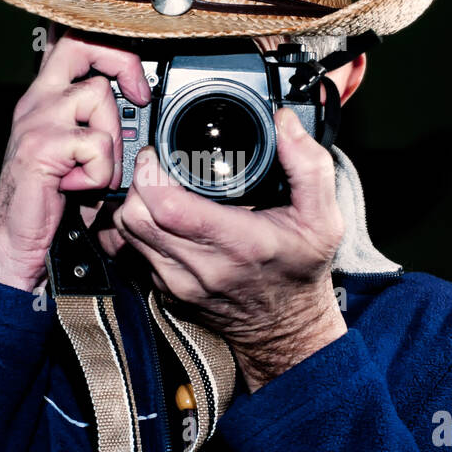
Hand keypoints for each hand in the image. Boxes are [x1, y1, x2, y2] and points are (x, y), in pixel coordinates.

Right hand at [0, 30, 150, 291]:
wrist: (14, 241)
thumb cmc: (47, 204)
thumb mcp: (76, 157)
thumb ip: (98, 128)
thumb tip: (138, 114)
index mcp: (45, 99)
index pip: (71, 45)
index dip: (110, 50)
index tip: (135, 83)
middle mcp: (37, 102)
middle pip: (80, 45)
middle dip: (120, 63)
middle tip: (138, 96)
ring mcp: (37, 121)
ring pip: (98, 95)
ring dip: (113, 139)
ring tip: (97, 171)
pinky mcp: (42, 147)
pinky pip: (96, 144)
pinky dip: (100, 172)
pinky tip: (80, 187)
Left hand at [111, 107, 346, 391]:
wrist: (287, 328)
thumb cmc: (300, 271)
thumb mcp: (323, 217)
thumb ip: (308, 165)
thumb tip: (284, 123)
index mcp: (237, 244)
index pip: (167, 207)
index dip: (152, 172)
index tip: (160, 151)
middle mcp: (200, 267)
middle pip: (135, 217)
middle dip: (138, 181)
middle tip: (155, 163)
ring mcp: (178, 283)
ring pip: (127, 234)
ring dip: (134, 203)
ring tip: (155, 184)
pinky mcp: (166, 291)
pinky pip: (134, 252)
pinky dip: (139, 228)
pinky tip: (159, 213)